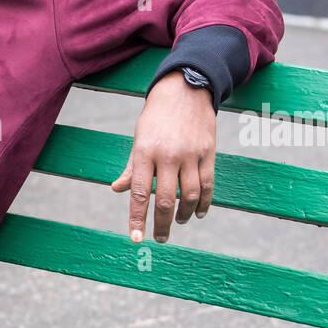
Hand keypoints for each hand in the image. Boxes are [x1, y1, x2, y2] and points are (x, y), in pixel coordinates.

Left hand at [110, 71, 215, 242]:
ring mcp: (190, 154)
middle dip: (163, 224)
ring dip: (184, 215)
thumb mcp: (138, 139)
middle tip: (160, 238)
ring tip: (179, 222)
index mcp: (145, 153)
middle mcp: (168, 155)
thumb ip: (131, 167)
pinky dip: (204, 203)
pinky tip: (198, 213)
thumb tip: (118, 189)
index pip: (140, 193)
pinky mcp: (208, 152)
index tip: (136, 238)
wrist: (186, 89)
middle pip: (166, 200)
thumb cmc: (156, 118)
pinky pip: (208, 184)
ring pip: (190, 195)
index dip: (137, 219)